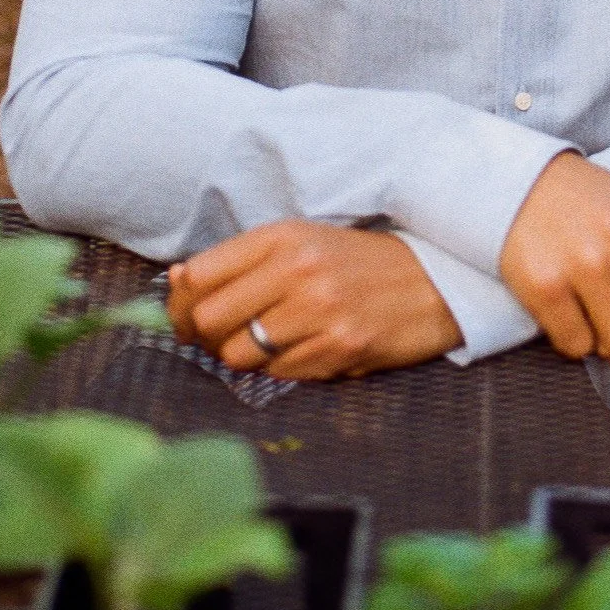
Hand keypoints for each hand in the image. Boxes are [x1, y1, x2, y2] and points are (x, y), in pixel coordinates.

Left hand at [165, 220, 462, 379]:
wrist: (434, 280)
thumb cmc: (356, 263)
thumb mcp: (300, 243)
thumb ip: (241, 261)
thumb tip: (175, 281)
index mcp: (281, 235)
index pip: (198, 275)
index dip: (179, 304)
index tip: (186, 316)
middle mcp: (297, 268)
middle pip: (208, 318)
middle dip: (203, 338)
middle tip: (219, 340)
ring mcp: (319, 310)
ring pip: (238, 354)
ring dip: (242, 358)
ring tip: (265, 346)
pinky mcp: (340, 347)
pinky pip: (280, 374)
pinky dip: (282, 369)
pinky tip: (304, 350)